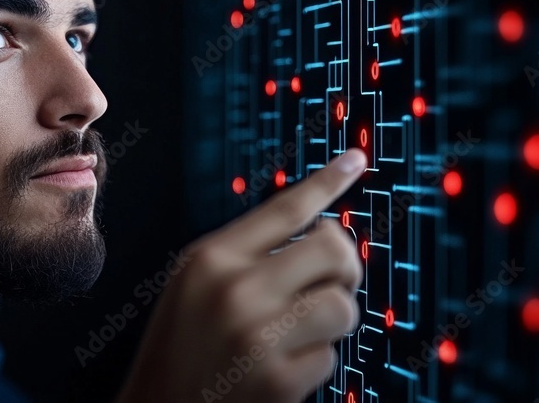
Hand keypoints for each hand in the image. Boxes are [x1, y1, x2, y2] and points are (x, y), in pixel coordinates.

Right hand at [116, 148, 366, 402]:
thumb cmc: (180, 346)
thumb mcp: (194, 283)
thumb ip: (246, 254)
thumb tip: (323, 230)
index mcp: (210, 257)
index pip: (285, 208)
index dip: (327, 181)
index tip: (357, 159)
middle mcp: (235, 289)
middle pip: (333, 248)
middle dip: (344, 266)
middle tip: (330, 282)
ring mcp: (258, 336)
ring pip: (342, 305)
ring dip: (330, 323)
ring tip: (296, 334)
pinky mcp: (278, 381)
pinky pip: (330, 357)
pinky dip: (312, 365)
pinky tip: (279, 371)